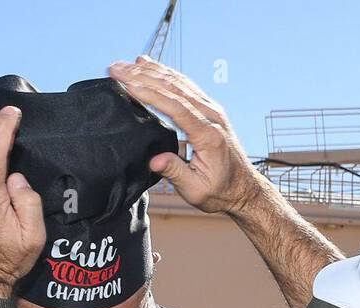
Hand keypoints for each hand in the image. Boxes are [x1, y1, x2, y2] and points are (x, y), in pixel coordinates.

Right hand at [107, 56, 264, 216]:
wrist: (243, 187)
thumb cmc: (220, 190)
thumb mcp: (196, 190)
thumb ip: (176, 173)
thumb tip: (154, 160)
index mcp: (208, 135)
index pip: (175, 107)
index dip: (150, 94)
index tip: (127, 84)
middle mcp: (211, 115)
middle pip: (174, 88)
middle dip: (142, 76)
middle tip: (116, 68)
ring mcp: (211, 109)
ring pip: (178, 82)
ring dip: (151, 71)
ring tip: (126, 64)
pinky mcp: (208, 108)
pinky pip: (184, 85)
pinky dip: (165, 74)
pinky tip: (149, 66)